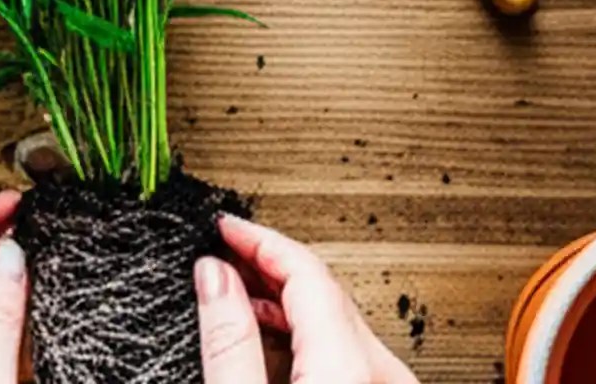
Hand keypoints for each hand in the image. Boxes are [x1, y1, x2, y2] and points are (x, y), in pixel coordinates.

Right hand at [195, 215, 419, 383]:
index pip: (306, 269)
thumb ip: (228, 341)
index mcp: (349, 366)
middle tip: (224, 247)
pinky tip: (273, 329)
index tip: (225, 226)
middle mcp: (381, 374)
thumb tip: (214, 274)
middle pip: (323, 289)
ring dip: (285, 296)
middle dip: (268, 262)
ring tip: (236, 286)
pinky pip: (346, 348)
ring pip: (335, 318)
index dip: (259, 238)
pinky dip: (306, 329)